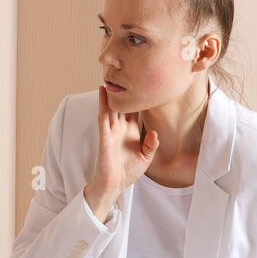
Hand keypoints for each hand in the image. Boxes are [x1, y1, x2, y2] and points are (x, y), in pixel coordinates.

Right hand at [84, 84, 160, 213]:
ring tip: (111, 75)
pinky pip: (104, 118)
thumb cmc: (128, 172)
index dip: (139, 97)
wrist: (114, 185)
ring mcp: (112, 131)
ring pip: (112, 107)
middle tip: (127, 72)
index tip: (145, 82)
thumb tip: (154, 132)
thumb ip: (151, 144)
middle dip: (124, 90)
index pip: (136, 110)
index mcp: (132, 131)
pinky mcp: (105, 136)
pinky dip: (103, 104)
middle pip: (123, 104)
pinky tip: (103, 93)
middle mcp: (121, 128)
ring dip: (111, 92)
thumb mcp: (146, 157)